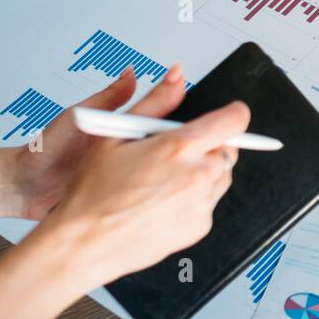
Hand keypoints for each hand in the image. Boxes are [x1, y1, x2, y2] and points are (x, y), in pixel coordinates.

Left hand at [12, 63, 186, 220]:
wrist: (23, 188)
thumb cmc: (45, 151)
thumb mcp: (78, 117)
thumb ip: (108, 98)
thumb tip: (131, 72)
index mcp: (124, 132)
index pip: (164, 124)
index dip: (184, 126)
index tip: (201, 124)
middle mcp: (130, 155)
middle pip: (168, 153)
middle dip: (181, 157)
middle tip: (190, 156)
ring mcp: (126, 179)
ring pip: (160, 178)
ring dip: (168, 181)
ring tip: (173, 180)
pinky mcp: (118, 202)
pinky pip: (142, 202)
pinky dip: (151, 203)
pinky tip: (155, 203)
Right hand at [30, 96, 250, 292]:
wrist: (84, 243)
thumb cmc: (93, 192)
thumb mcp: (115, 134)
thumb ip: (156, 101)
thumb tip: (178, 75)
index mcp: (179, 149)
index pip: (234, 121)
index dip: (233, 113)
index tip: (229, 113)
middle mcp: (197, 176)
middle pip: (229, 149)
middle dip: (210, 144)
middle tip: (177, 151)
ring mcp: (200, 204)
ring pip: (222, 176)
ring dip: (204, 170)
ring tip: (164, 177)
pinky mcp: (200, 227)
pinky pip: (209, 202)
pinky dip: (195, 197)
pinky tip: (163, 199)